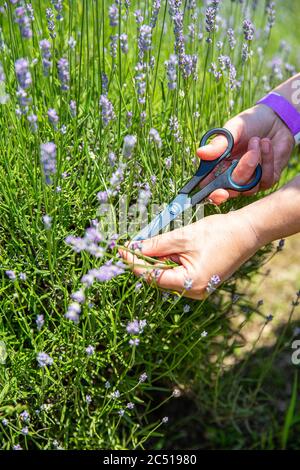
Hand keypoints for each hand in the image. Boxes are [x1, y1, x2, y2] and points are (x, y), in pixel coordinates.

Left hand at [119, 210, 260, 299]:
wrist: (247, 232)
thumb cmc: (218, 233)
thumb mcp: (183, 237)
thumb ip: (156, 245)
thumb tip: (133, 247)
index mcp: (189, 283)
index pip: (152, 276)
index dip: (133, 263)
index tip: (119, 250)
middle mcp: (194, 291)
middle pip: (158, 278)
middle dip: (144, 261)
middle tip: (132, 243)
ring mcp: (199, 288)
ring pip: (167, 275)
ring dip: (157, 260)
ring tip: (151, 243)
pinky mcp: (202, 280)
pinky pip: (178, 273)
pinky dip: (169, 261)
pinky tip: (166, 249)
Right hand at [197, 104, 293, 203]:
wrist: (276, 119)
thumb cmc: (250, 123)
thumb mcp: (234, 129)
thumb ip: (219, 144)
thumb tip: (200, 153)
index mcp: (217, 168)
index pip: (210, 189)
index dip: (213, 195)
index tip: (219, 192)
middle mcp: (232, 178)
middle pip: (231, 191)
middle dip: (240, 174)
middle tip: (251, 154)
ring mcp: (250, 181)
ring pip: (249, 187)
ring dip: (254, 162)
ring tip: (257, 140)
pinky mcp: (267, 179)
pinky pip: (265, 179)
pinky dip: (267, 160)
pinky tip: (266, 144)